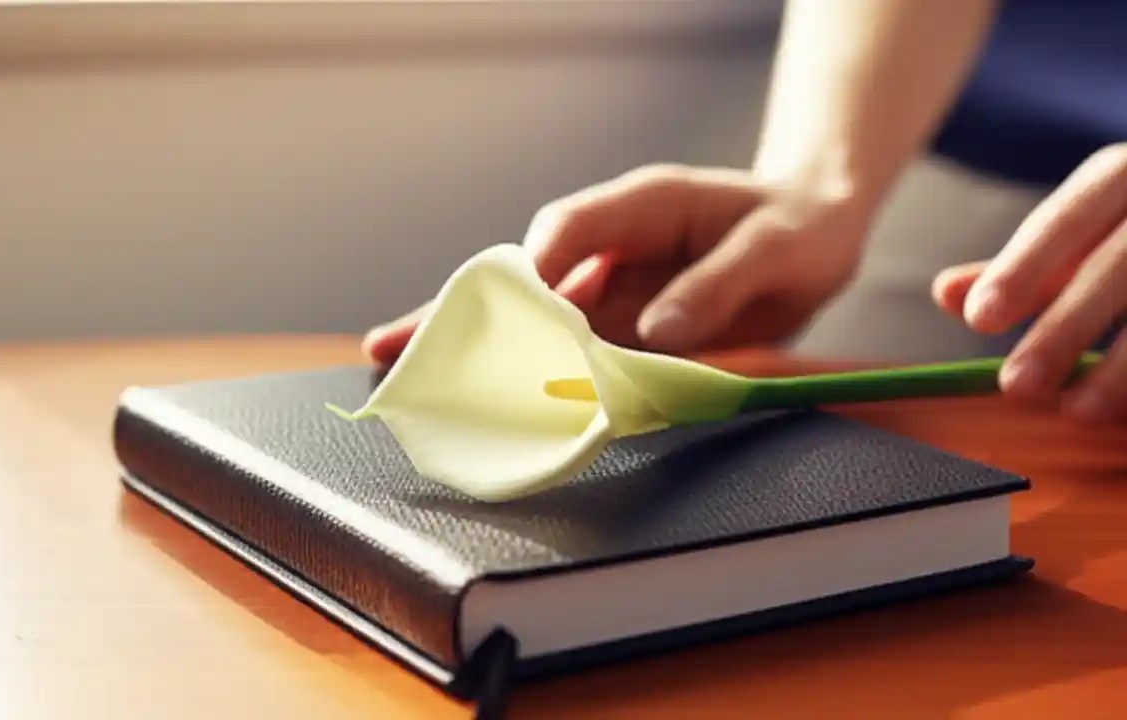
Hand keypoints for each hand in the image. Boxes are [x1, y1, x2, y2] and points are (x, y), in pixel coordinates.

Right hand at [363, 164, 873, 364]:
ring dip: (473, 351)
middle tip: (390, 347)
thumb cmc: (799, 225)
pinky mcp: (621, 328)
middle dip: (458, 311)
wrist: (818, 234)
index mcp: (641, 206)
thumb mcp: (777, 248)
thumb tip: (656, 335)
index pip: (569, 227)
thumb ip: (717, 286)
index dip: (537, 266)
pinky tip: (482, 403)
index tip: (519, 310)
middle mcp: (611, 249)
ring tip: (406, 377)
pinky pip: (568, 355)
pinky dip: (525, 377)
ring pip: (531, 322)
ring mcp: (611, 290)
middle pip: (522, 278)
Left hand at [933, 143, 1126, 423]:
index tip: (978, 319)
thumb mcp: (1089, 230)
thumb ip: (1026, 266)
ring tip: (1078, 413)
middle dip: (1066, 329)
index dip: (1022, 268)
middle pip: (1118, 266)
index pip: (1066, 219)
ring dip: (1125, 367)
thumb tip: (947, 295)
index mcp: (1122, 174)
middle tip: (1016, 388)